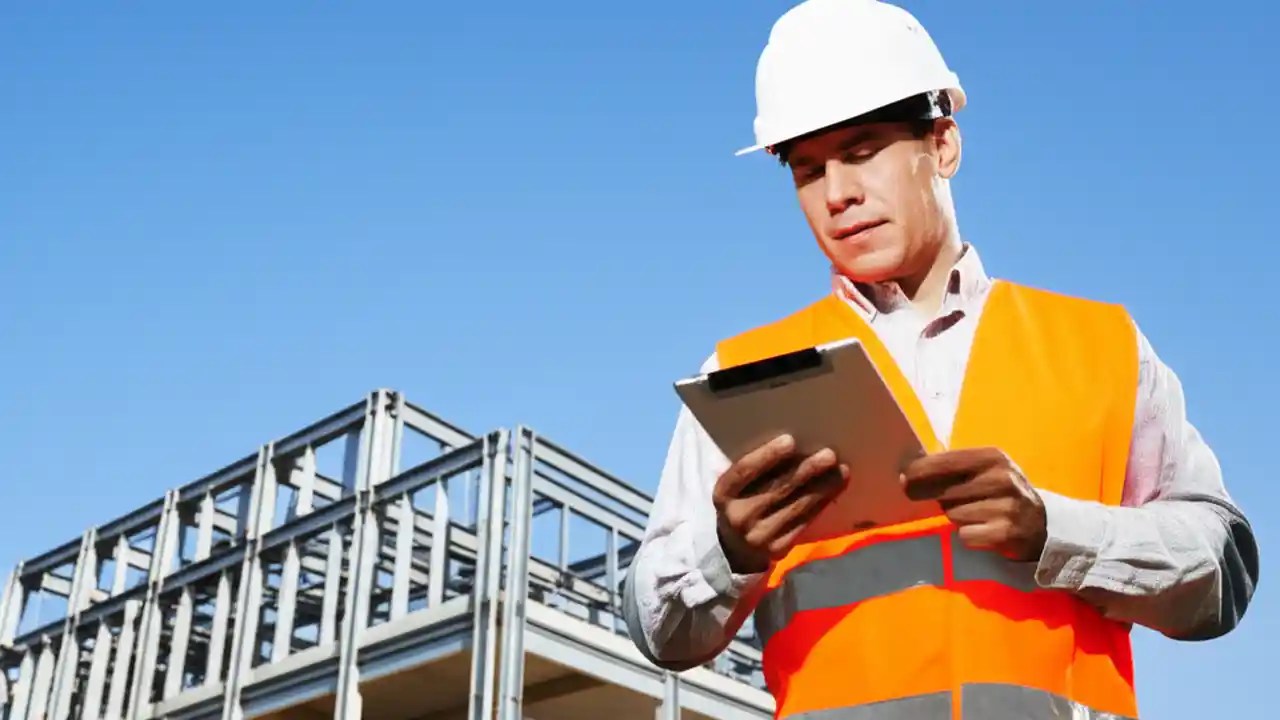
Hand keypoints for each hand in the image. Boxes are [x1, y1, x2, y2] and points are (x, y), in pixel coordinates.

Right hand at [712, 434, 849, 573]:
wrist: (733, 550)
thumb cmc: (738, 503)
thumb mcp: (733, 488)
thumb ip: (750, 469)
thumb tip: (790, 442)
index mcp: (723, 494)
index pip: (744, 471)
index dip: (767, 456)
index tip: (790, 440)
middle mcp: (739, 516)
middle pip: (777, 489)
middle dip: (805, 470)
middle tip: (828, 454)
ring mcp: (760, 536)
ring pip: (796, 506)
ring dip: (822, 486)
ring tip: (841, 469)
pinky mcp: (779, 548)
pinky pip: (805, 521)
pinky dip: (823, 502)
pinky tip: (837, 486)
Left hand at [901, 447, 1046, 561]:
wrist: (1039, 523)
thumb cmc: (999, 493)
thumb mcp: (983, 471)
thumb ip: (950, 468)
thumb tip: (906, 474)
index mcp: (993, 457)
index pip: (946, 462)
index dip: (920, 471)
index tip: (903, 478)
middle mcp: (1002, 479)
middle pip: (945, 492)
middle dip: (936, 498)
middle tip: (935, 501)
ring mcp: (1007, 506)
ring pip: (954, 515)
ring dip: (956, 518)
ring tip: (974, 516)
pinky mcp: (1007, 533)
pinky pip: (966, 535)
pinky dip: (968, 536)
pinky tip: (983, 531)